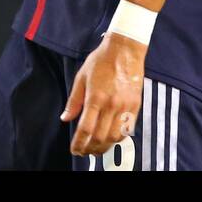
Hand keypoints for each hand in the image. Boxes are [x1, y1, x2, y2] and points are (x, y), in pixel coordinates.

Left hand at [62, 33, 145, 156]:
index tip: (74, 149)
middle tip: (84, 152)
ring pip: (115, 137)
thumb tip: (65, 118)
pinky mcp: (135, 106)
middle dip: (90, 149)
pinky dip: (118, 138)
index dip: (79, 143)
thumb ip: (74, 101)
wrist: (125, 50)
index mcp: (95, 98)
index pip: (85, 129)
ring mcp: (125, 106)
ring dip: (105, 146)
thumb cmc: (101, 61)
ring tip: (96, 148)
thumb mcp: (81, 77)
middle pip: (100, 137)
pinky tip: (111, 138)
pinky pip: (127, 129)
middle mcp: (111, 105)